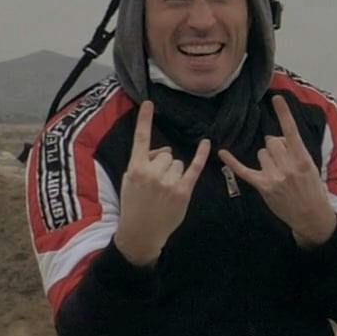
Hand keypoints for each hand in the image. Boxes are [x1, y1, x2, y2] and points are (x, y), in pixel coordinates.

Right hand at [111, 101, 209, 267]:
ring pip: (177, 163)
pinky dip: (201, 155)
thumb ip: (144, 162)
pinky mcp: (183, 192)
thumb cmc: (134, 204)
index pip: (140, 139)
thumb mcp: (129, 180)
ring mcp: (168, 183)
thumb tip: (164, 150)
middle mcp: (152, 173)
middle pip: (166, 155)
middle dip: (162, 165)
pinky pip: (194, 168)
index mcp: (136, 168)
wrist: (140, 232)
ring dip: (173, 173)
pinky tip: (206, 144)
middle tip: (155, 184)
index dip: (144, 120)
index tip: (149, 103)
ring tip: (164, 191)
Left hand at [220, 91, 336, 248]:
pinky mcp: (263, 187)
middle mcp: (288, 166)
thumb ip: (295, 152)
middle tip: (284, 161)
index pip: (291, 132)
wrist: (312, 216)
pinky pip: (244, 171)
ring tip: (279, 174)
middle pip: (272, 142)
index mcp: (303, 159)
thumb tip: (276, 140)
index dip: (284, 114)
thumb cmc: (313, 190)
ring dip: (267, 159)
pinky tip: (223, 153)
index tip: (276, 98)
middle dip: (276, 147)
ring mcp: (275, 177)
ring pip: (261, 153)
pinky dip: (232, 162)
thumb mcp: (310, 167)